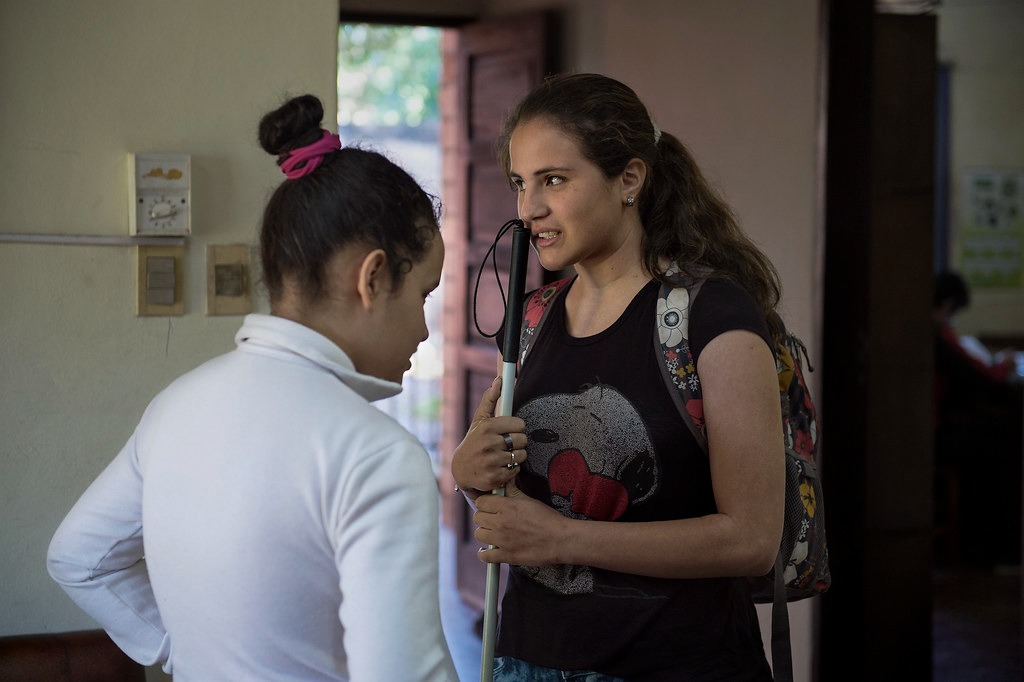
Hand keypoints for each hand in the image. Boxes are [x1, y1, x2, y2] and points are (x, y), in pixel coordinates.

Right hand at [451, 376, 528, 494]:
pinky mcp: (494, 478)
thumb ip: (490, 399)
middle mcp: (489, 443)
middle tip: (507, 445)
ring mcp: (491, 462)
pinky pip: (516, 471)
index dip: (516, 428)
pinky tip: (501, 467)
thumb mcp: (479, 420)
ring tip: (504, 456)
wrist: (461, 470)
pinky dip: (511, 470)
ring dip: (516, 457)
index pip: (520, 425)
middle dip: (518, 443)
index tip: (509, 431)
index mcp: (487, 427)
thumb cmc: (474, 441)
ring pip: (521, 456)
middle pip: (523, 440)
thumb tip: (499, 380)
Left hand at [474, 485, 569, 565]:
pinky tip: (491, 549)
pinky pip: (484, 556)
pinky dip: (485, 553)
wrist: (560, 539)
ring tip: (495, 533)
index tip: (491, 506)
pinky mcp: (506, 556)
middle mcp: (500, 523)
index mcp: (506, 507)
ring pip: (479, 535)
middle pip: (477, 518)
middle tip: (494, 519)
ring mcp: (502, 541)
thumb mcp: (529, 500)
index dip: (485, 503)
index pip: (480, 502)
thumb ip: (513, 490)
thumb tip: (505, 480)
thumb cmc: (547, 519)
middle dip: (485, 517)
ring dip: (486, 534)